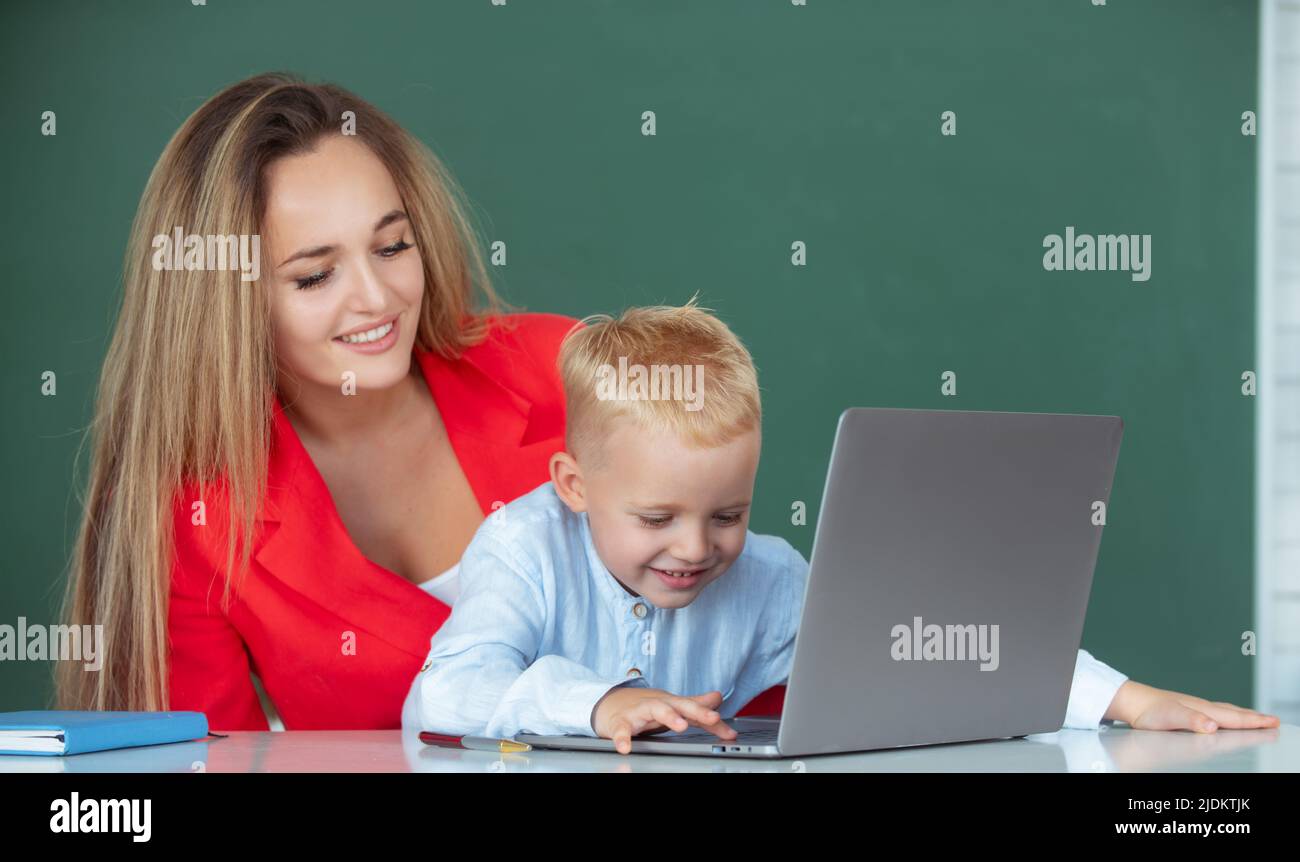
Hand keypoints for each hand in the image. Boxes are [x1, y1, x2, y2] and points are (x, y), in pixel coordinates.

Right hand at [592, 687, 736, 754]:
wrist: (611, 704)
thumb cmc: (646, 707)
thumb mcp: (672, 706)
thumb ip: (695, 705)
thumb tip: (718, 698)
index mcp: (672, 703)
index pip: (696, 710)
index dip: (713, 721)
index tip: (730, 733)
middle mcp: (658, 704)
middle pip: (679, 704)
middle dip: (697, 710)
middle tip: (712, 718)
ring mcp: (638, 711)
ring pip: (654, 709)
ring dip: (669, 715)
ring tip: (681, 726)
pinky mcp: (620, 722)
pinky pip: (621, 729)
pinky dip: (622, 738)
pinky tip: (626, 748)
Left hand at [1104, 680, 1280, 731]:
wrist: (1131, 701)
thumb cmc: (1148, 710)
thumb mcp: (1171, 717)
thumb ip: (1192, 720)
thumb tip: (1212, 725)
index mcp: (1202, 709)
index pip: (1234, 718)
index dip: (1254, 722)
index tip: (1272, 723)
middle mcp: (1201, 707)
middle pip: (1234, 712)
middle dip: (1254, 717)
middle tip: (1273, 720)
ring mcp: (1194, 707)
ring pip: (1224, 710)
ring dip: (1242, 715)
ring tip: (1255, 717)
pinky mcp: (1186, 710)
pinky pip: (1214, 712)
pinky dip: (1226, 715)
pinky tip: (1222, 718)